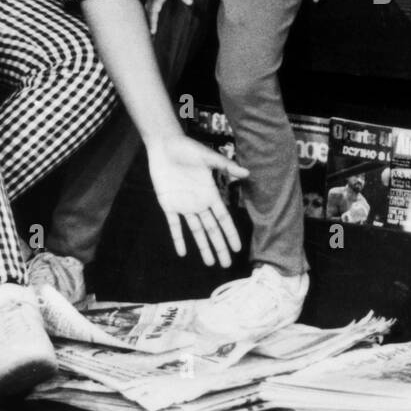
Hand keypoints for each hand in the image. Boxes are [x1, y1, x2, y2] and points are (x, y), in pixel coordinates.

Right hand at [142, 0, 192, 34]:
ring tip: (150, 31)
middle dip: (149, 24)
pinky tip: (150, 17)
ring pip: (147, 9)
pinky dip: (148, 13)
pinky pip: (146, 5)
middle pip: (149, 13)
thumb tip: (190, 3)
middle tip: (151, 37)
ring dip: (148, 19)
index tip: (153, 32)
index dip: (153, 22)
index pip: (154, 11)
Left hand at [146, 135, 246, 266]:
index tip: (238, 249)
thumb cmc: (187, 148)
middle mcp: (199, 202)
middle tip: (226, 264)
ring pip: (196, 231)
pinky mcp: (168, 204)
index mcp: (210, 193)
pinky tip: (182, 252)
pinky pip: (174, 225)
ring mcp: (184, 205)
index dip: (230, 234)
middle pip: (212, 230)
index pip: (223, 219)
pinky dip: (178, 239)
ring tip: (210, 263)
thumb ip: (225, 166)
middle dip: (220, 247)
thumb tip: (247, 174)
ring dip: (203, 247)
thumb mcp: (207, 157)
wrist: (164, 145)